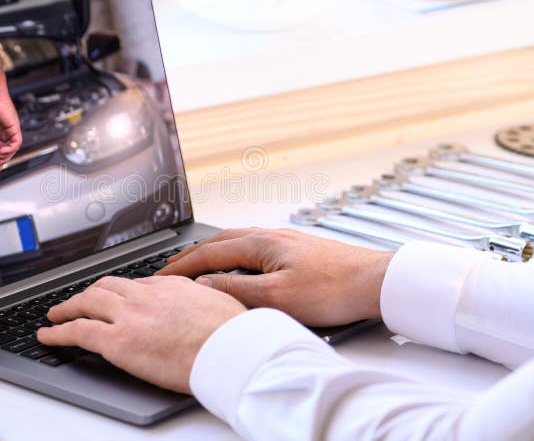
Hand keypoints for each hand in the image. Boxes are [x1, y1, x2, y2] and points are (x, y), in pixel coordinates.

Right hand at [0, 93, 21, 168]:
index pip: (2, 149)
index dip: (0, 159)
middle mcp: (7, 133)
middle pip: (8, 151)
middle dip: (1, 159)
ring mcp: (12, 130)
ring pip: (13, 149)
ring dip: (5, 155)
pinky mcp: (15, 128)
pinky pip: (16, 143)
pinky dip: (10, 149)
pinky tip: (1, 150)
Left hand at [37, 275, 245, 393]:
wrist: (230, 350)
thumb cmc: (233, 334)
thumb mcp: (219, 304)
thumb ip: (201, 300)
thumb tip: (202, 304)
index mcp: (170, 286)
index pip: (136, 284)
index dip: (120, 292)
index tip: (114, 297)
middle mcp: (145, 295)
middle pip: (105, 286)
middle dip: (88, 293)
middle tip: (78, 300)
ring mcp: (129, 315)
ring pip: (87, 302)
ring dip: (67, 307)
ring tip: (57, 314)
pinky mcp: (118, 340)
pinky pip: (77, 331)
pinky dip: (57, 332)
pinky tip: (47, 335)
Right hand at [158, 228, 392, 326]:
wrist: (373, 282)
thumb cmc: (332, 289)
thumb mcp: (276, 297)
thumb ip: (235, 289)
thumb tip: (203, 283)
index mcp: (260, 243)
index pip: (208, 253)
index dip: (180, 266)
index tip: (160, 277)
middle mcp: (269, 235)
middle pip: (218, 242)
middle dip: (190, 255)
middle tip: (168, 268)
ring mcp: (284, 241)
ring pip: (236, 242)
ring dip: (211, 253)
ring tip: (195, 265)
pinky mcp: (296, 249)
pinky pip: (252, 247)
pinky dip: (233, 255)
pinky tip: (237, 265)